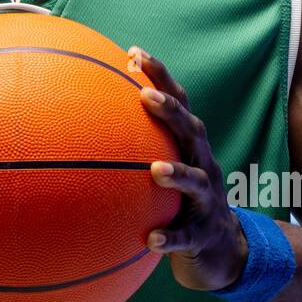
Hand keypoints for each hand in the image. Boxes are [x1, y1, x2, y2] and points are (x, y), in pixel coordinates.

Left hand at [129, 46, 248, 291]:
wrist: (220, 249)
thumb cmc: (180, 200)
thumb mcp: (165, 166)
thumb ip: (136, 143)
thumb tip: (80, 119)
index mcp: (190, 146)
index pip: (178, 102)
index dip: (160, 76)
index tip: (134, 53)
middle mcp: (203, 165)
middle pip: (192, 131)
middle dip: (171, 111)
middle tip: (145, 96)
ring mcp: (207, 199)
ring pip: (195, 183)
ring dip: (177, 175)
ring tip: (155, 171)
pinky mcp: (203, 234)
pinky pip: (185, 237)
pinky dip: (170, 237)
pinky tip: (151, 239)